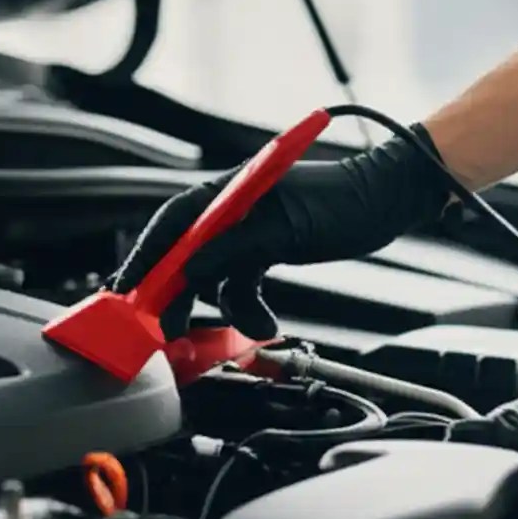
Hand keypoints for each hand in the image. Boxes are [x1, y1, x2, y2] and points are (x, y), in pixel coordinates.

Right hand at [110, 126, 452, 340]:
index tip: (130, 287)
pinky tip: (264, 323)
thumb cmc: (344, 200)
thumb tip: (190, 273)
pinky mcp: (263, 249)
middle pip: (186, 253)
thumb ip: (234, 250)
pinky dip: (248, 307)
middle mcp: (231, 209)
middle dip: (177, 293)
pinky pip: (240, 283)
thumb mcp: (286, 229)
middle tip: (165, 327)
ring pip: (214, 276)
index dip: (148, 256)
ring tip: (246, 327)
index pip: (174, 223)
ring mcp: (246, 230)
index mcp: (230, 190)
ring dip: (224, 307)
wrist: (387, 201)